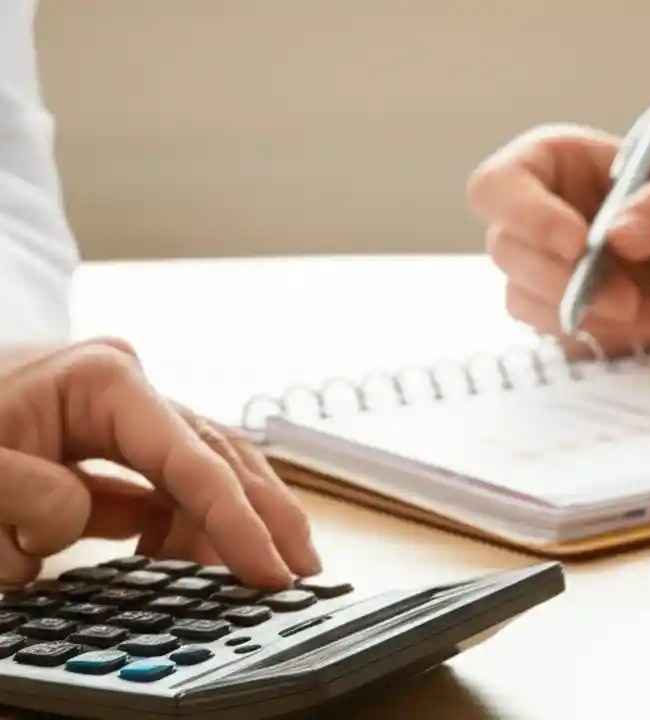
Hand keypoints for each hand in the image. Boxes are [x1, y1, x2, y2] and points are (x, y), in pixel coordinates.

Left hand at [0, 338, 319, 588]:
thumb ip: (26, 496)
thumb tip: (88, 522)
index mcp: (104, 380)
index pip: (191, 460)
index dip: (236, 521)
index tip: (270, 571)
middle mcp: (127, 389)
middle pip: (220, 455)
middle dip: (263, 515)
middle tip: (304, 569)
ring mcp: (119, 414)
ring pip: (201, 469)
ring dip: (231, 520)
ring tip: (266, 566)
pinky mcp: (103, 444)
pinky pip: (159, 488)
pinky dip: (180, 525)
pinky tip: (188, 558)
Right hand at [466, 124, 649, 351]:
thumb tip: (617, 236)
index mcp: (562, 164)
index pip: (500, 183)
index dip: (525, 213)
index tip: (578, 243)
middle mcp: (545, 215)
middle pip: (506, 248)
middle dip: (565, 279)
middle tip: (629, 298)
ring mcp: (552, 270)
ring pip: (522, 297)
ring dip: (585, 313)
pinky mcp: (569, 317)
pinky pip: (556, 332)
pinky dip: (601, 334)